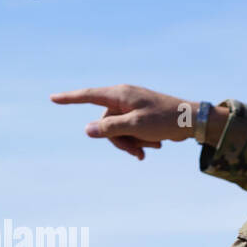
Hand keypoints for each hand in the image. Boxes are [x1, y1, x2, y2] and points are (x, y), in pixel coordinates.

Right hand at [50, 85, 196, 159]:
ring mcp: (134, 107)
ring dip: (133, 142)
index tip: (52, 98)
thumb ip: (109, 128)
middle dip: (118, 140)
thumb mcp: (135, 126)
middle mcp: (125, 98)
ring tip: (152, 147)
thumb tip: (87, 129)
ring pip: (119, 130)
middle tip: (136, 152)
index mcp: (121, 94)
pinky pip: (132, 131)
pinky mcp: (142, 116)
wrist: (194, 121)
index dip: (70, 98)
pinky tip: (156, 145)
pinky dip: (141, 140)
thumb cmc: (166, 119)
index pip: (89, 95)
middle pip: (105, 123)